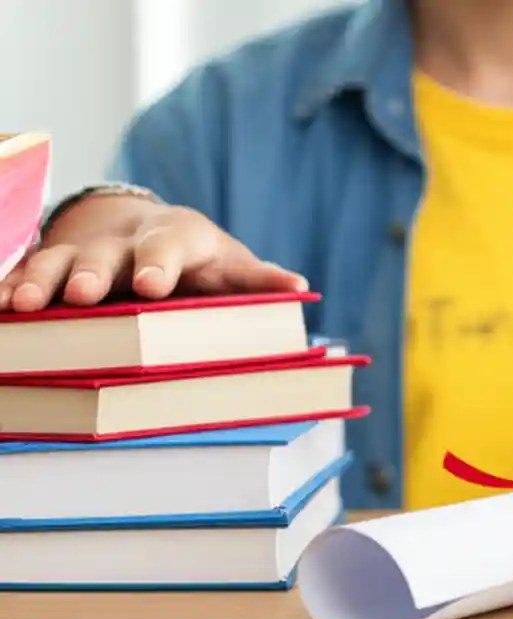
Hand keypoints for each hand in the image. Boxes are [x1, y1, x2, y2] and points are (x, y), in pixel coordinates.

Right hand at [0, 198, 307, 312]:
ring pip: (56, 262)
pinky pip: (26, 275)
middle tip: (82, 296)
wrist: (155, 233)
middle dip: (91, 272)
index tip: (151, 287)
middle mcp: (124, 242)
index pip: (168, 246)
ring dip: (39, 282)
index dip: (159, 264)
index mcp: (176, 238)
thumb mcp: (232, 267)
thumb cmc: (203, 262)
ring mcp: (84, 254)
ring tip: (22, 306)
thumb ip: (260, 280)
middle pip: (105, 254)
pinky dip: (8, 287)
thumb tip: (300, 286)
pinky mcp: (54, 270)